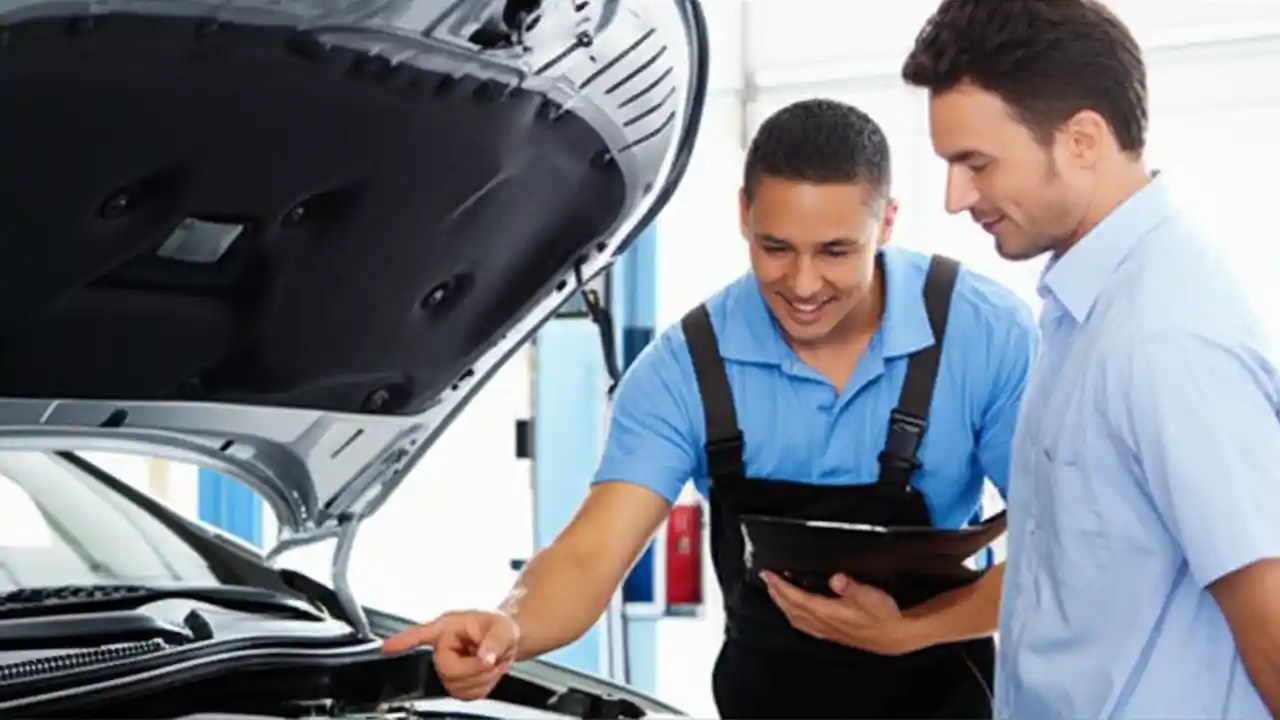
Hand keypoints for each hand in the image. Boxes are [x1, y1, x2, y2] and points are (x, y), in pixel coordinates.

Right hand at [381, 610, 520, 699]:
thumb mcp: (503, 628)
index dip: (402, 642)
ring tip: (488, 662)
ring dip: (480, 679)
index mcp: (448, 628)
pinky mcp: (454, 683)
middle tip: (490, 659)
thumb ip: (496, 641)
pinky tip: (484, 674)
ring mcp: (447, 667)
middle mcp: (442, 648)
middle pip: (446, 670)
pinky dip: (481, 688)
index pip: (421, 634)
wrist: (505, 642)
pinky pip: (466, 696)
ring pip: (456, 687)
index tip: (386, 648)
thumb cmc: (498, 628)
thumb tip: (486, 657)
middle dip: (474, 669)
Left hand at [760, 571, 921, 655]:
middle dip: (776, 593)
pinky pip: (803, 624)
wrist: (893, 636)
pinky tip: (793, 611)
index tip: (768, 573)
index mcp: (828, 612)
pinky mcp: (830, 633)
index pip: (796, 598)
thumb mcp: (870, 595)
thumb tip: (835, 578)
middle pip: (790, 608)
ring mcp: (825, 630)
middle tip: (766, 578)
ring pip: (795, 617)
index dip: (780, 586)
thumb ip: (851, 586)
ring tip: (775, 591)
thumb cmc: (883, 614)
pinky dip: (793, 615)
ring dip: (782, 604)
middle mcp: (822, 622)